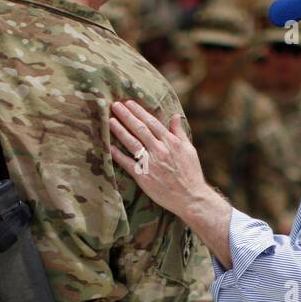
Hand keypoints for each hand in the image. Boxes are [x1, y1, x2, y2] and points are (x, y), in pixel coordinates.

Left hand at [109, 99, 208, 220]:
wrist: (190, 198)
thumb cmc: (191, 174)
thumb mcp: (189, 150)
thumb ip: (179, 132)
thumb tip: (175, 116)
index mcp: (171, 142)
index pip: (152, 122)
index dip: (139, 111)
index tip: (129, 103)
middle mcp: (160, 150)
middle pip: (140, 129)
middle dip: (126, 116)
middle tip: (115, 105)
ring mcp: (151, 164)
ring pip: (132, 143)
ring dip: (120, 130)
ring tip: (110, 120)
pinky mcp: (143, 177)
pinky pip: (128, 163)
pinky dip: (118, 154)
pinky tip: (109, 146)